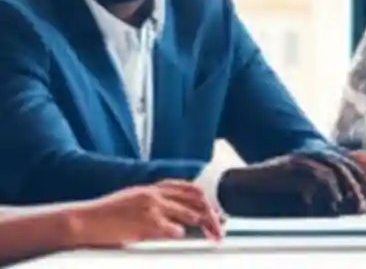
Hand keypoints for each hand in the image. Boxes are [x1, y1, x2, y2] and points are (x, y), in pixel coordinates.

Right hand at [68, 181, 222, 247]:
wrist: (83, 221)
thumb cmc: (103, 216)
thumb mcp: (132, 201)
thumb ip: (153, 204)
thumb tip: (173, 217)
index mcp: (152, 188)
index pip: (189, 189)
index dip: (206, 201)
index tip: (215, 211)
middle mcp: (156, 194)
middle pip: (196, 201)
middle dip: (212, 215)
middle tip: (220, 228)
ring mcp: (153, 208)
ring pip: (191, 215)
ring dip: (204, 227)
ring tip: (214, 237)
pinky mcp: (148, 224)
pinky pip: (175, 230)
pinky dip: (180, 235)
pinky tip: (179, 239)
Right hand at [218, 149, 365, 216]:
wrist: (241, 186)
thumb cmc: (268, 194)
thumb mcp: (300, 195)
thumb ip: (321, 198)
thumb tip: (344, 209)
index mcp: (314, 158)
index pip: (345, 165)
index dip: (359, 180)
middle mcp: (310, 154)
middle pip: (343, 166)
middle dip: (357, 186)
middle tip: (364, 204)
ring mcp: (302, 158)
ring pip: (334, 170)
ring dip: (346, 188)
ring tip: (353, 204)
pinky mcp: (294, 164)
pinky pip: (318, 175)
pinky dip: (329, 190)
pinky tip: (334, 202)